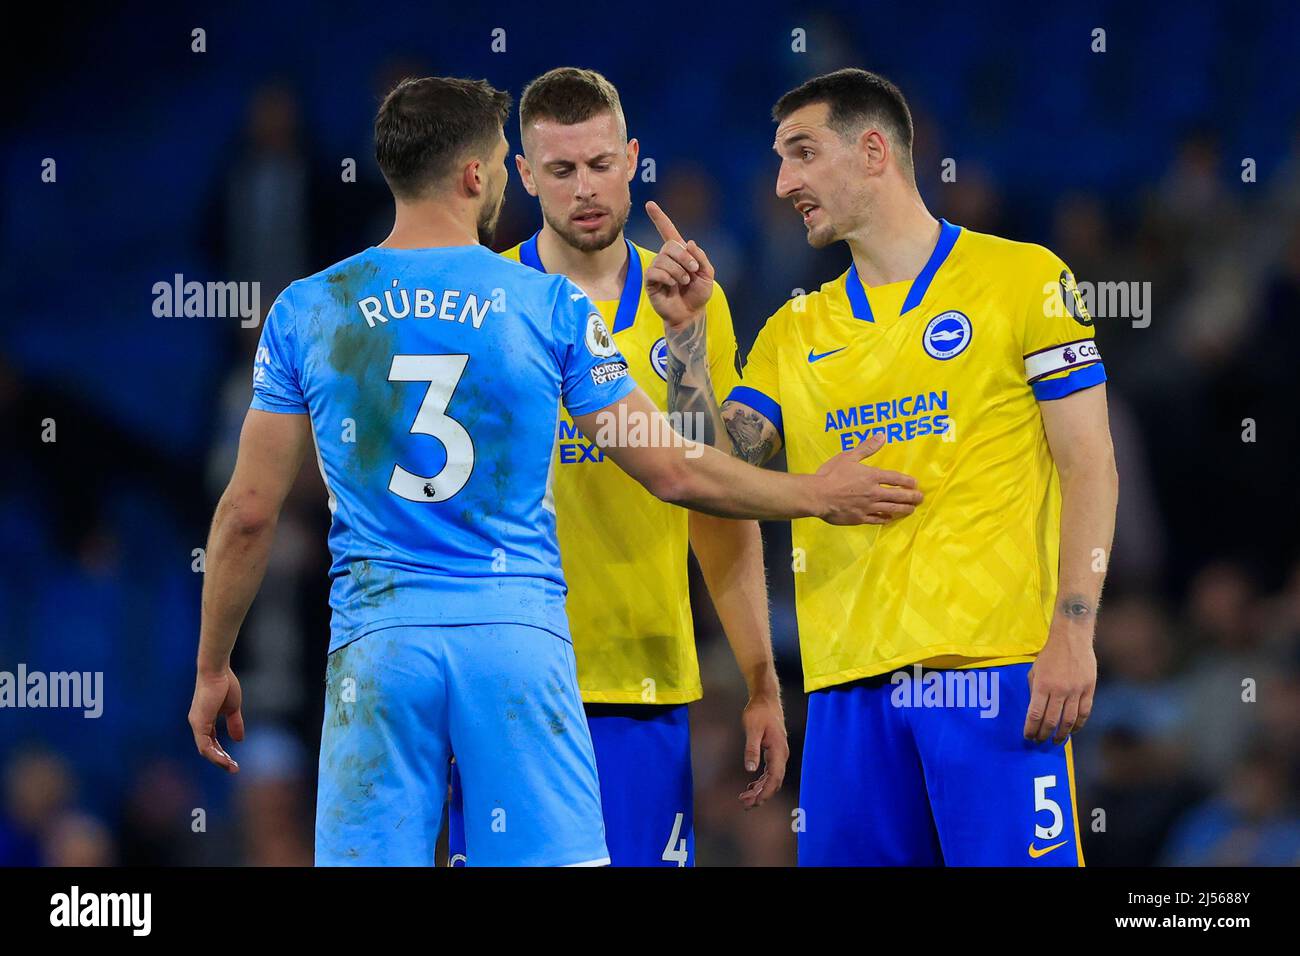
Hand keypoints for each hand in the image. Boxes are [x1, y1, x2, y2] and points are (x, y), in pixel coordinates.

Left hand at [189, 666, 243, 772]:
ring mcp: (197, 724)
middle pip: (207, 749)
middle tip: (234, 768)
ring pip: (205, 750)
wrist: (217, 671)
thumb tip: (239, 739)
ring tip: (232, 767)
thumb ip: (235, 723)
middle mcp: (198, 724)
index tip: (234, 760)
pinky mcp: (199, 723)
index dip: (222, 752)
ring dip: (219, 760)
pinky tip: (225, 759)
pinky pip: (205, 745)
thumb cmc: (225, 684)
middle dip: (221, 760)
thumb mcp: (233, 708)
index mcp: (205, 720)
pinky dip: (215, 754)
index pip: (211, 742)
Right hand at [644, 201, 714, 328]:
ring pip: (663, 259)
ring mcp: (657, 269)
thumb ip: (701, 258)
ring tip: (683, 282)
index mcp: (680, 254)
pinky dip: (667, 277)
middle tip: (693, 271)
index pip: (667, 231)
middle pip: (670, 245)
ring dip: (678, 271)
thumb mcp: (707, 275)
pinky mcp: (650, 281)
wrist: (691, 314)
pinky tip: (671, 286)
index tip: (650, 204)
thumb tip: (689, 243)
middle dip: (684, 257)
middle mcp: (666, 259)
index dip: (659, 218)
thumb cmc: (698, 295)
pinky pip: (655, 271)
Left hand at [738, 690, 788, 809]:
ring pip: (772, 779)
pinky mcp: (774, 752)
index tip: (754, 802)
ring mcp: (779, 754)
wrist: (766, 699)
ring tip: (745, 798)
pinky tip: (751, 786)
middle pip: (774, 782)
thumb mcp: (752, 729)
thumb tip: (750, 769)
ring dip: (760, 790)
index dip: (765, 792)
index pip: (774, 778)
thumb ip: (751, 749)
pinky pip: (770, 772)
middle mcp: (781, 754)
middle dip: (761, 795)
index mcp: (778, 750)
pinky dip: (761, 781)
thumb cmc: (759, 712)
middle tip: (745, 804)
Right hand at [814, 434, 922, 524]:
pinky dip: (886, 518)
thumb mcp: (848, 456)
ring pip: (891, 509)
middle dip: (911, 497)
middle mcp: (874, 493)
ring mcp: (868, 507)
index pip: (895, 478)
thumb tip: (882, 435)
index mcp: (872, 476)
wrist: (818, 496)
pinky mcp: (860, 518)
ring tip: (911, 509)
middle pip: (898, 496)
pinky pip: (877, 519)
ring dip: (903, 509)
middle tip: (920, 498)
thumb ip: (867, 447)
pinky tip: (890, 518)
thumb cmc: (831, 474)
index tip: (915, 483)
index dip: (907, 481)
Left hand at [1024, 621, 1095, 743]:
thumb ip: (1034, 690)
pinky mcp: (1089, 689)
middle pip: (1051, 721)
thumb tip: (1035, 711)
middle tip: (1039, 742)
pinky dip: (1078, 725)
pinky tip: (1072, 731)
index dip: (1031, 728)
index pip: (1035, 714)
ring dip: (1061, 734)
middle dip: (1044, 735)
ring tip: (1056, 741)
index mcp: (1042, 685)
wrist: (1071, 638)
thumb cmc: (1050, 655)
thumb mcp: (1035, 670)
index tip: (1028, 737)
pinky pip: (1084, 713)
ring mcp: (1076, 691)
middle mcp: (1059, 690)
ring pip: (1069, 720)